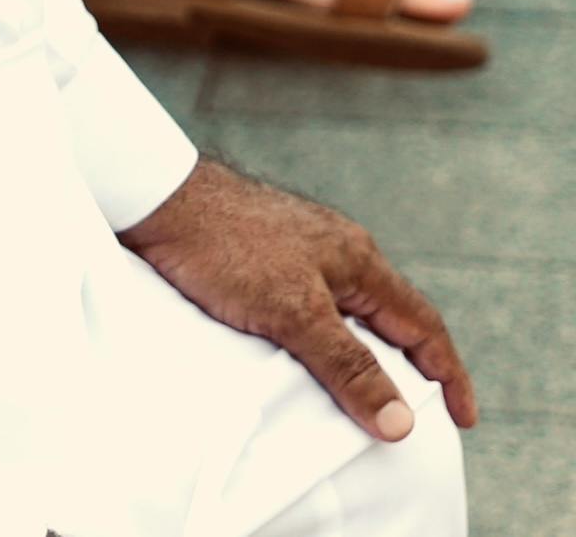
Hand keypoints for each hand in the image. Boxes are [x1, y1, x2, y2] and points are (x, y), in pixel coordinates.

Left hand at [122, 157, 476, 439]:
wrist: (153, 197)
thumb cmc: (223, 242)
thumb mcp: (292, 312)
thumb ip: (347, 365)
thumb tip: (401, 421)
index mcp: (356, 257)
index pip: (421, 322)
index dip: (447, 373)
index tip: (463, 418)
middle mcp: (334, 250)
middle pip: (386, 318)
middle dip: (406, 367)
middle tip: (412, 418)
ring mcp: (298, 251)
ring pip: (344, 314)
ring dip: (357, 355)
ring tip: (357, 401)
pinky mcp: (262, 257)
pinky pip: (306, 308)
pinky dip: (317, 342)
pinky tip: (300, 364)